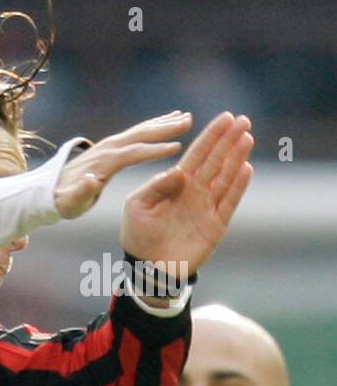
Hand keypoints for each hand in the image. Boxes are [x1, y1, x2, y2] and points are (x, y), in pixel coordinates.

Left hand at [54, 111, 191, 218]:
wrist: (49, 190)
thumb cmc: (63, 201)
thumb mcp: (71, 202)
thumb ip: (81, 192)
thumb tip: (91, 180)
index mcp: (102, 163)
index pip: (131, 154)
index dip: (153, 150)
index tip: (176, 147)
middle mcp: (107, 149)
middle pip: (139, 135)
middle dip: (164, 128)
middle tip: (188, 121)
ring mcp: (109, 145)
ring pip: (139, 130)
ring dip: (163, 123)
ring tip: (186, 117)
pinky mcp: (111, 145)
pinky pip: (136, 132)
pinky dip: (154, 125)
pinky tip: (169, 120)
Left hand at [121, 111, 253, 274]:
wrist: (147, 268)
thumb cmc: (138, 235)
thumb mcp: (137, 205)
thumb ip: (155, 186)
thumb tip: (179, 171)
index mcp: (176, 184)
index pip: (197, 154)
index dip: (211, 136)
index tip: (225, 117)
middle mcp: (195, 192)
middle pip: (216, 160)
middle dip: (229, 140)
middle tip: (243, 120)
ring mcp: (207, 207)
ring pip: (225, 177)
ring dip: (237, 157)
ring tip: (247, 137)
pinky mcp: (215, 224)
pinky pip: (229, 201)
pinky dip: (238, 186)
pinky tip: (245, 168)